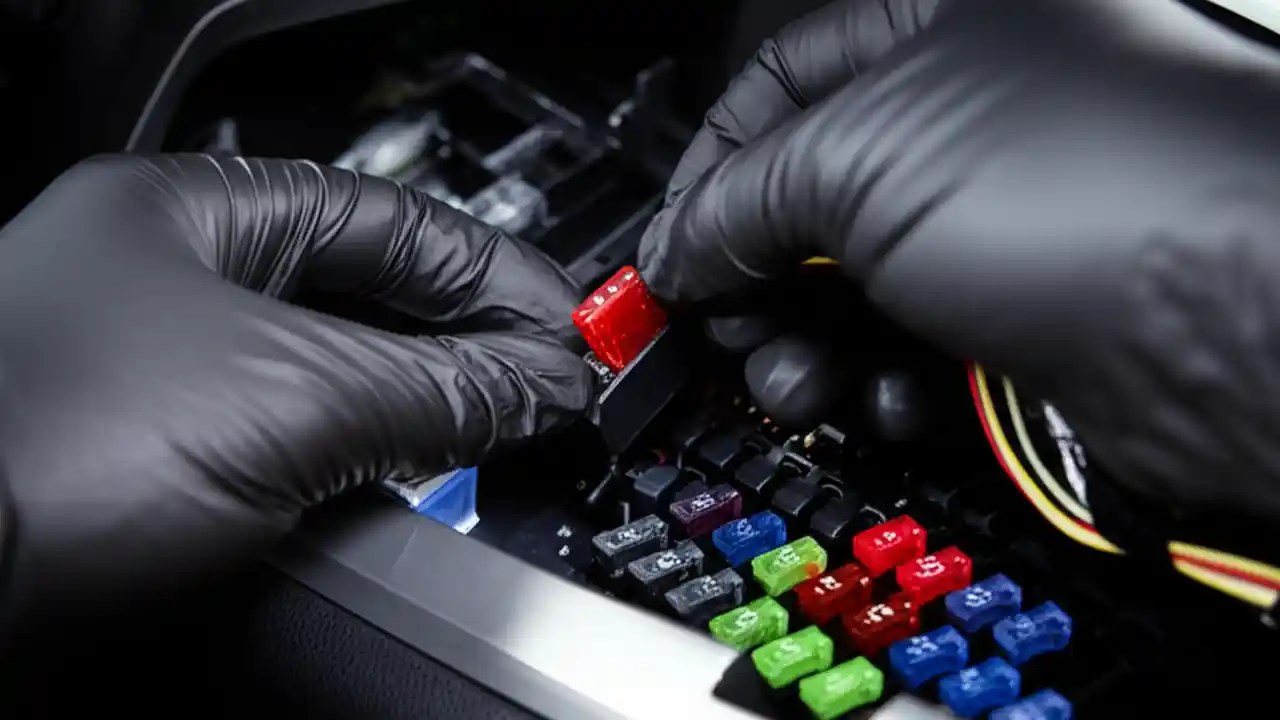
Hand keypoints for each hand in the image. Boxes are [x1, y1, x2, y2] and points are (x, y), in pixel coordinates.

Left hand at [0, 154, 593, 632]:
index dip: (492, 272)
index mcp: (188, 215)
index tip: (564, 325)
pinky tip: (420, 476)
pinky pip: (302, 446)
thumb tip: (538, 381)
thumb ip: (439, 385)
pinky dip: (371, 460)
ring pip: (339, 376)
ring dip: (425, 403)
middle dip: (467, 339)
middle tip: (549, 380)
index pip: (387, 220)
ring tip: (504, 425)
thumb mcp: (291, 396)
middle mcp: (176, 288)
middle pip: (368, 296)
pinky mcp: (170, 469)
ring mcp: (170, 381)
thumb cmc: (34, 457)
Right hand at [640, 0, 1279, 528]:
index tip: (670, 246)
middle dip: (754, 275)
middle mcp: (978, 116)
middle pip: (811, 199)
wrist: (1242, 334)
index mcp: (943, 24)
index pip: (780, 82)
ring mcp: (1006, 220)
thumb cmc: (1087, 189)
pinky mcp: (1026, 317)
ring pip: (854, 289)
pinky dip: (881, 384)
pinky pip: (911, 351)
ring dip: (805, 345)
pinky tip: (892, 398)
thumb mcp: (857, 160)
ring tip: (799, 376)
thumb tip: (677, 250)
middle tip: (727, 324)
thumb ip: (739, 199)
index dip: (709, 166)